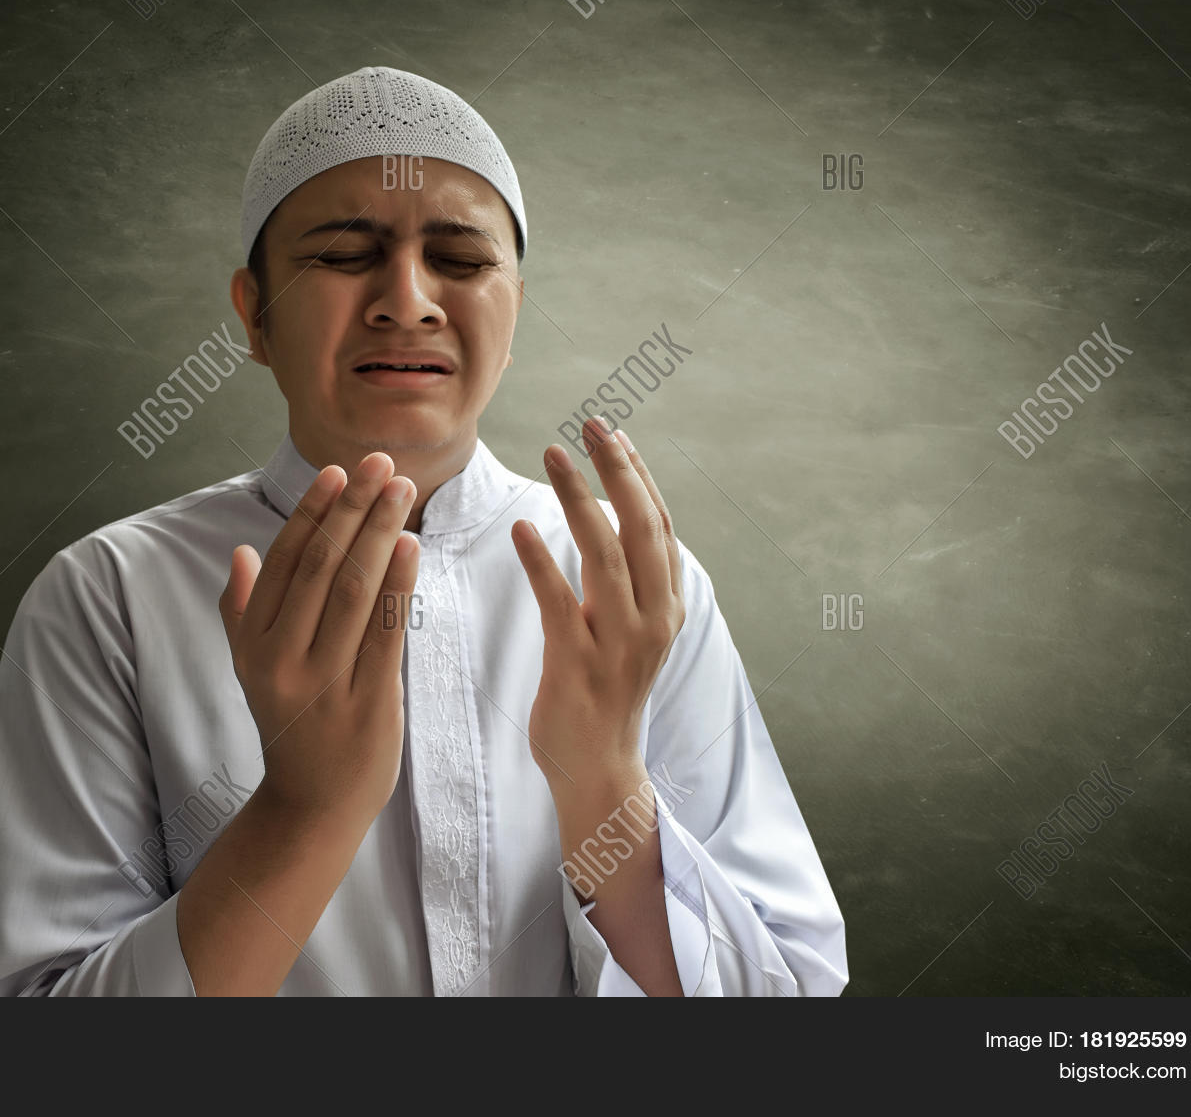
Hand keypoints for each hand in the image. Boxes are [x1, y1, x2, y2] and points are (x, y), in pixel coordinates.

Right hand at [220, 454, 419, 826]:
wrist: (312, 804)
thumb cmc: (290, 724)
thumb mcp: (250, 669)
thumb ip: (240, 611)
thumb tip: (241, 552)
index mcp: (253, 644)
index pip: (283, 561)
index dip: (312, 511)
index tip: (337, 471)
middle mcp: (281, 659)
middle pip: (319, 566)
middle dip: (353, 508)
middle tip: (380, 465)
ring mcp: (323, 682)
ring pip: (352, 591)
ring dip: (379, 533)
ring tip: (401, 490)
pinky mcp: (367, 702)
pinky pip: (385, 632)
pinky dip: (399, 584)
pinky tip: (411, 545)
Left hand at [510, 417, 684, 801]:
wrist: (598, 767)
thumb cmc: (606, 690)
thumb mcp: (632, 630)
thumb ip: (630, 580)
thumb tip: (616, 516)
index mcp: (668, 605)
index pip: (660, 525)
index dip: (640, 475)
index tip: (614, 434)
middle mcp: (653, 619)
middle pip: (640, 528)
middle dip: (617, 470)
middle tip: (590, 424)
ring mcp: (619, 644)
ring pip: (604, 556)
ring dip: (577, 499)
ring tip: (553, 455)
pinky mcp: (578, 666)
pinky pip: (560, 603)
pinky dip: (542, 561)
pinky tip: (521, 528)